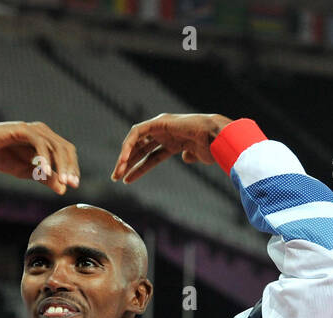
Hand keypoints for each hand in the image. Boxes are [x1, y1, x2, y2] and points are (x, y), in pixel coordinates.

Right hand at [0, 121, 79, 194]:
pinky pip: (39, 143)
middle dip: (70, 167)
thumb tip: (63, 189)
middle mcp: (42, 132)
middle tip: (72, 185)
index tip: (74, 186)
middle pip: (65, 148)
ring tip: (62, 181)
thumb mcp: (28, 172)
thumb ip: (46, 178)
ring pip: (55, 145)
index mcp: (46, 140)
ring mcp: (33, 129)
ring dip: (61, 164)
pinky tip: (45, 172)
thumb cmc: (2, 157)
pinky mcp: (22, 129)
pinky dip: (44, 158)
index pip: (67, 152)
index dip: (73, 168)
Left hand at [112, 112, 231, 183]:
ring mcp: (161, 126)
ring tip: (117, 172)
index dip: (139, 168)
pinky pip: (138, 133)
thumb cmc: (212, 148)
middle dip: (128, 163)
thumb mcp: (198, 156)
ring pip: (136, 142)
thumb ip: (190, 156)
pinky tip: (123, 159)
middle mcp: (165, 133)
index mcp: (174, 141)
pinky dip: (129, 145)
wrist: (217, 139)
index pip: (151, 156)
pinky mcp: (158, 122)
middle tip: (116, 177)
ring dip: (125, 157)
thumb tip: (185, 158)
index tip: (127, 181)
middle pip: (141, 149)